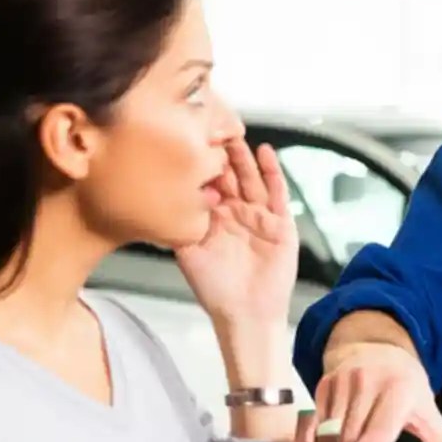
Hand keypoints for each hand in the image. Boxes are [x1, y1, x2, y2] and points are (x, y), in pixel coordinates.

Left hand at [174, 139, 297, 325]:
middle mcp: (237, 212)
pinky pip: (277, 192)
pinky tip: (264, 152)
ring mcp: (260, 215)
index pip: (208, 181)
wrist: (244, 314)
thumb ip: (179, 224)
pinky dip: (272, 172)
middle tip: (211, 127)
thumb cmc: (215, 289)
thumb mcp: (187, 253)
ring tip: (234, 134)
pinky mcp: (280, 223)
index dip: (200, 162)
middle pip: (230, 174)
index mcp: (214, 217)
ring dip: (243, 156)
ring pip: (251, 178)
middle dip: (221, 152)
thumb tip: (160, 195)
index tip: (188, 138)